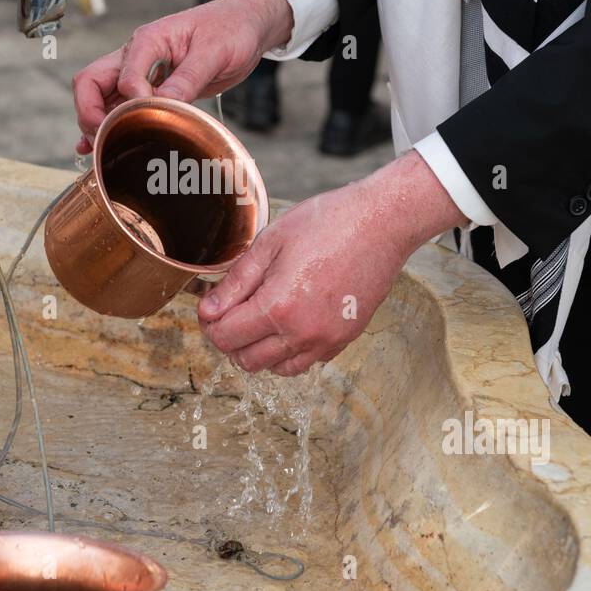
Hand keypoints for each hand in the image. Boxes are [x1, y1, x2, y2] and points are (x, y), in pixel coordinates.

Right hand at [71, 0, 292, 151]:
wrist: (244, 26)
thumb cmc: (230, 30)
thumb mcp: (214, 53)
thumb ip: (187, 78)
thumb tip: (164, 104)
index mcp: (148, 41)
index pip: (124, 76)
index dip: (132, 103)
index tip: (150, 118)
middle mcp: (136, 55)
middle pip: (92, 82)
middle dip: (91, 113)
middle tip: (104, 140)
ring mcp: (140, 71)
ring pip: (100, 96)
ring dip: (95, 121)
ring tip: (98, 150)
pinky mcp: (149, 86)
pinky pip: (118, 104)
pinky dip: (105, 123)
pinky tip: (93, 146)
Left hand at [199, 151, 467, 375]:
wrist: (382, 223)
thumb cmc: (326, 222)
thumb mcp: (270, 243)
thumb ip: (236, 282)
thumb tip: (208, 311)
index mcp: (279, 307)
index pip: (226, 336)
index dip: (210, 324)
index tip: (211, 307)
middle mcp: (303, 333)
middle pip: (247, 360)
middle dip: (231, 340)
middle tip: (231, 312)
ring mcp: (327, 340)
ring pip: (276, 367)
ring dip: (259, 349)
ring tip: (260, 317)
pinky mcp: (345, 339)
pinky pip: (306, 361)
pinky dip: (289, 350)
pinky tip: (289, 320)